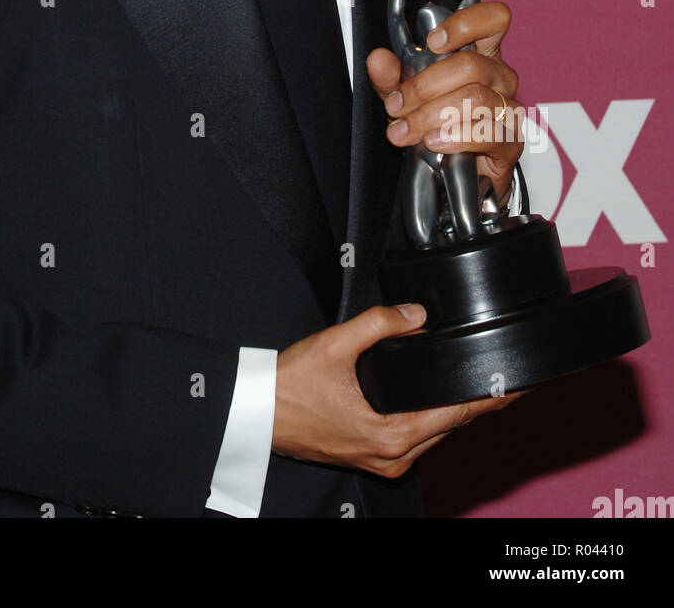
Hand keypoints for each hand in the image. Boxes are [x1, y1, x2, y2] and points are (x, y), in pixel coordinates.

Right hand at [272, 303, 520, 473]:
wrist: (258, 415)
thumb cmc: (289, 388)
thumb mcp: (335, 344)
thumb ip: (380, 323)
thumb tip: (416, 314)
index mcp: (392, 434)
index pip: (458, 414)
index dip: (493, 398)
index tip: (519, 385)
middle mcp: (393, 456)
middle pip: (452, 427)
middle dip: (478, 401)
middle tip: (506, 378)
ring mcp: (383, 462)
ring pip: (435, 436)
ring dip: (454, 411)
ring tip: (479, 386)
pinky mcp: (372, 458)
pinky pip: (416, 440)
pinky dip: (431, 420)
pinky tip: (436, 401)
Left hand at [366, 0, 523, 205]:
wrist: (458, 174)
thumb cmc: (440, 124)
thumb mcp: (408, 96)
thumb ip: (391, 77)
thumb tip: (378, 59)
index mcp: (481, 55)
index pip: (493, 20)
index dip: (465, 24)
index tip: (433, 41)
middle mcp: (500, 77)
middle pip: (470, 65)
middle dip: (424, 86)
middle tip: (397, 105)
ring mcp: (510, 108)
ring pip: (475, 98)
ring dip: (431, 115)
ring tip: (406, 130)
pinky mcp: (511, 141)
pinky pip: (486, 133)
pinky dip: (454, 137)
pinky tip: (434, 142)